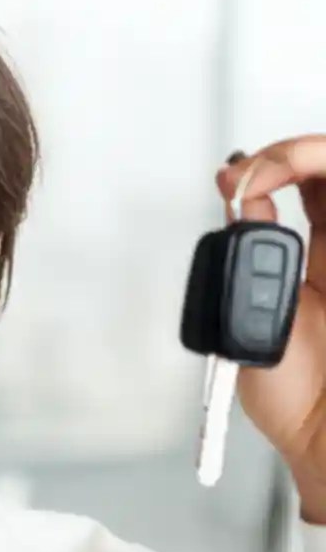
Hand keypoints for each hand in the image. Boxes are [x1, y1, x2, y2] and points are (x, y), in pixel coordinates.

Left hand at [215, 135, 325, 520]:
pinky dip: (325, 180)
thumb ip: (249, 259)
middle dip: (294, 150)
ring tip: (282, 166)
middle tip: (259, 166)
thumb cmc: (296, 401)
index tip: (235, 176)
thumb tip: (235, 200)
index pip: (305, 186)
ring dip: (313, 156)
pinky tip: (312, 180)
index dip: (270, 166)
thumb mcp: (252, 319)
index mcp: (315, 264)